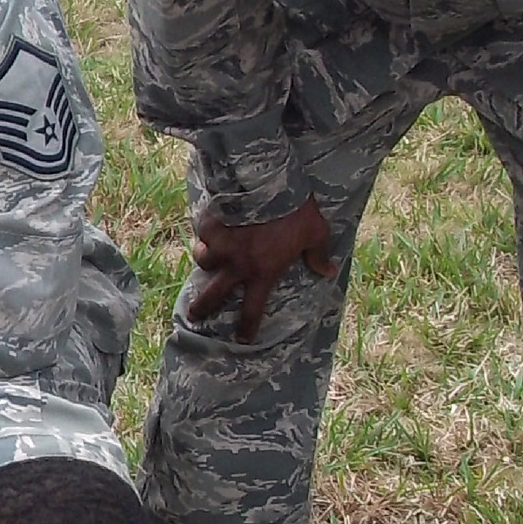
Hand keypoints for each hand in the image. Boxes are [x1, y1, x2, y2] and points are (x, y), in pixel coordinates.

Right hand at [186, 197, 334, 342]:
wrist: (268, 184)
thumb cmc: (295, 212)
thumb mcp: (315, 233)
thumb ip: (318, 255)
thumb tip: (328, 271)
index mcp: (263, 273)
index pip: (252, 310)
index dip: (246, 328)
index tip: (242, 339)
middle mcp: (237, 265)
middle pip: (213, 295)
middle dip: (202, 308)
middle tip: (194, 315)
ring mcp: (220, 246)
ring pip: (203, 261)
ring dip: (204, 260)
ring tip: (204, 256)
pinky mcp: (211, 226)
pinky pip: (202, 233)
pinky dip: (205, 233)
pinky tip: (208, 227)